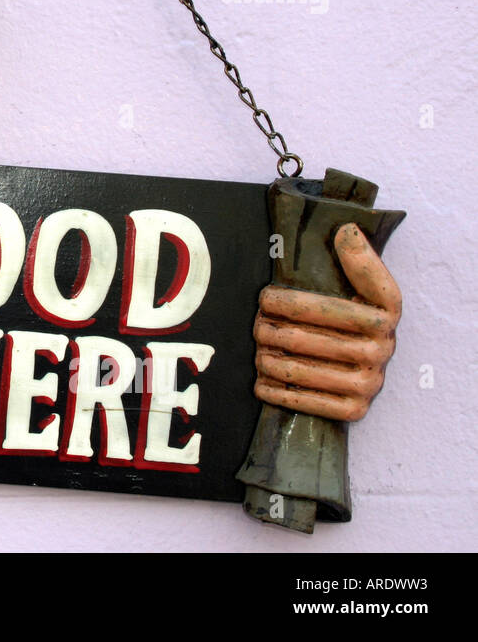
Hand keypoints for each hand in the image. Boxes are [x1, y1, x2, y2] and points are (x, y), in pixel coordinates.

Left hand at [252, 223, 401, 421]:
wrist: (367, 364)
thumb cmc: (356, 314)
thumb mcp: (366, 285)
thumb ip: (358, 260)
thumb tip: (346, 231)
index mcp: (385, 315)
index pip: (324, 307)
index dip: (288, 303)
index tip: (265, 296)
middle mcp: (381, 351)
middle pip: (300, 339)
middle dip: (267, 329)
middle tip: (255, 323)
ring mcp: (368, 383)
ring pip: (295, 369)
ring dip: (265, 358)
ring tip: (257, 348)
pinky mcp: (354, 410)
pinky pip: (302, 402)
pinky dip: (273, 390)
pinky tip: (260, 379)